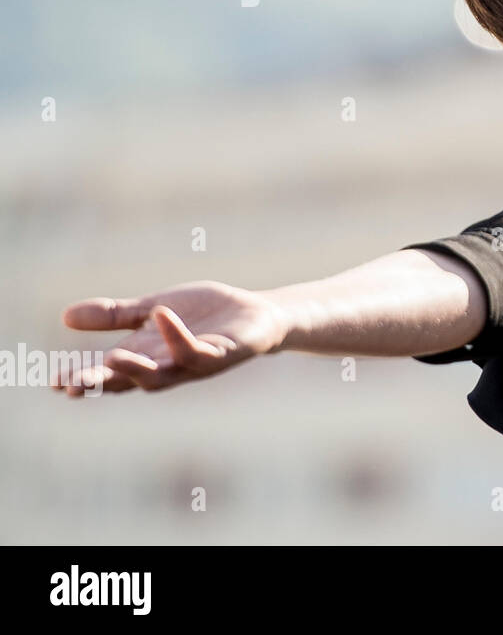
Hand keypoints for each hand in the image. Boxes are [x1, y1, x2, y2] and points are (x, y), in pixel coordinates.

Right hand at [52, 280, 288, 396]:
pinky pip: (199, 350)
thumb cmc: (204, 316)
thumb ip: (115, 315)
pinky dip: (179, 336)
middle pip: (130, 381)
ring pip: (163, 375)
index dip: (83, 379)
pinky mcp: (223, 353)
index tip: (54, 382)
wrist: (256, 314)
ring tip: (112, 358)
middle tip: (74, 385)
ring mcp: (196, 362)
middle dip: (102, 384)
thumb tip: (65, 316)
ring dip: (137, 370)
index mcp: (147, 356)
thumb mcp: (152, 309)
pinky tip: (163, 316)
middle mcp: (168, 365)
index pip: (109, 374)